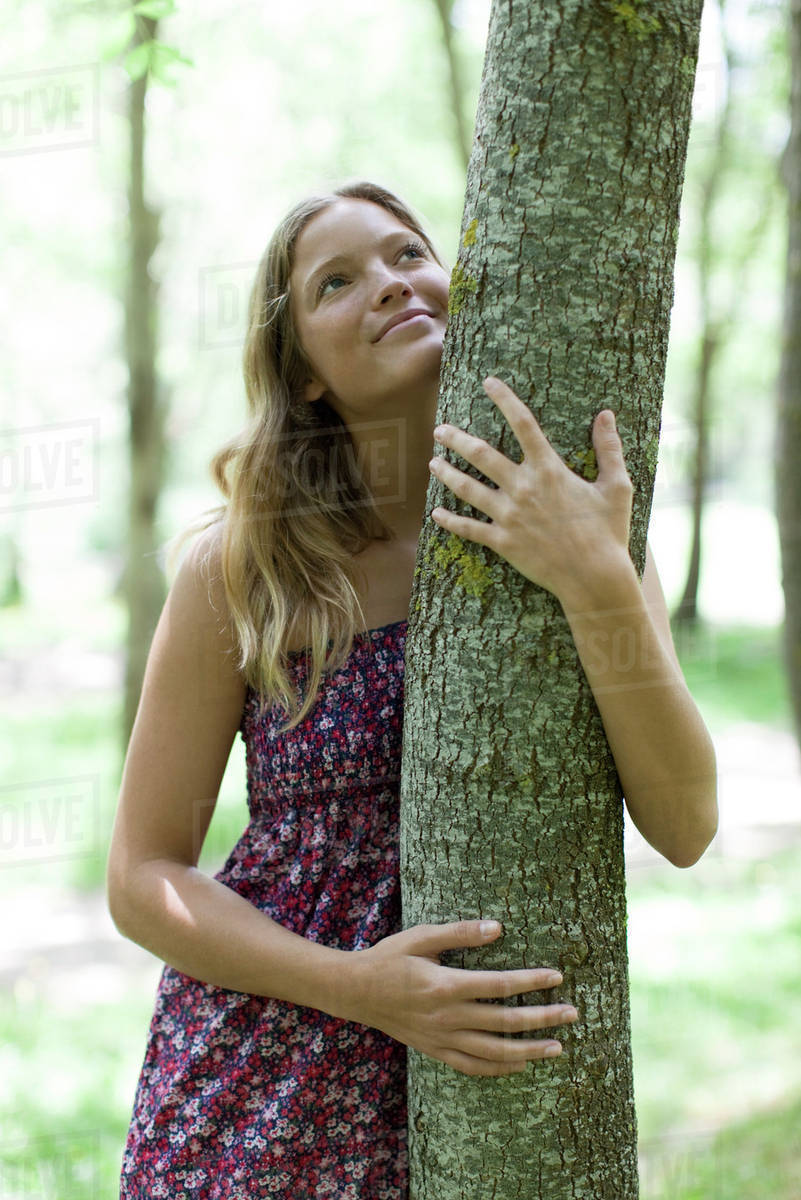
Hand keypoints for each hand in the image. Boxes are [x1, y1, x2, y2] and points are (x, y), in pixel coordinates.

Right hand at [344, 919, 577, 1076]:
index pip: (499, 985)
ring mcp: (442, 1038)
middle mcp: (447, 1017)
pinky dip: (499, 1069)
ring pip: (494, 1052)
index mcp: (446, 985)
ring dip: (529, 1050)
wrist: (355, 991)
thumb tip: (498, 927)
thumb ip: (460, 932)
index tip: (557, 976)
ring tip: (557, 1047)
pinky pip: (472, 1066)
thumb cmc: (390, 957)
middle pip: (505, 1021)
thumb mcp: (422, 936)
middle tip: (572, 1014)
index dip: (531, 981)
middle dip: (543, 1018)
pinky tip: (520, 1065)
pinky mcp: (435, 1051)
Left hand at [428, 376, 633, 603]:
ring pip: (467, 488)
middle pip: (481, 454)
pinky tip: (436, 513)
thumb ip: (610, 449)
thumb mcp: (617, 487)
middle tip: (440, 429)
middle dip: (457, 439)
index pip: (523, 424)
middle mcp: (523, 488)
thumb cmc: (608, 532)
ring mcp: (509, 516)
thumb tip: (606, 414)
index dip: (505, 399)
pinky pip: (469, 529)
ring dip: (446, 473)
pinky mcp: (503, 542)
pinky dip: (450, 521)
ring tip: (432, 462)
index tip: (488, 382)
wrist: (594, 577)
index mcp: (549, 470)